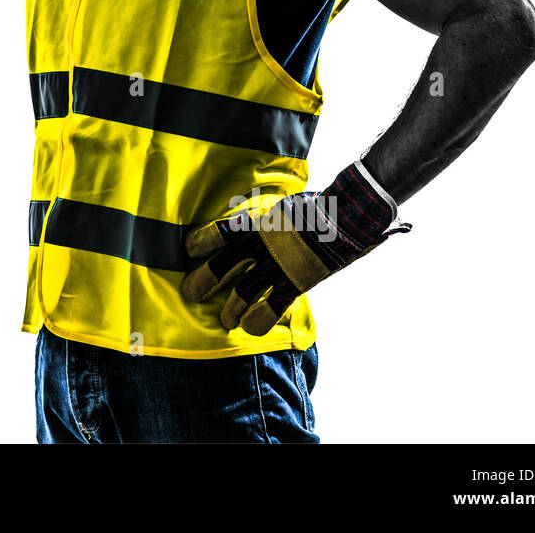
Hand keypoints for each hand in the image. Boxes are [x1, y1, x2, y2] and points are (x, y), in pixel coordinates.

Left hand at [180, 162, 409, 335]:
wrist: (345, 217)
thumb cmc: (318, 207)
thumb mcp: (285, 207)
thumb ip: (269, 218)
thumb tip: (262, 222)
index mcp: (257, 222)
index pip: (221, 232)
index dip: (202, 241)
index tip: (189, 249)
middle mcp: (261, 245)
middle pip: (223, 265)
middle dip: (204, 279)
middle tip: (190, 291)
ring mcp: (276, 266)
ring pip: (243, 291)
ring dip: (231, 307)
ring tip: (226, 319)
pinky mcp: (294, 283)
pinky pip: (271, 307)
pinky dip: (259, 320)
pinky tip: (250, 328)